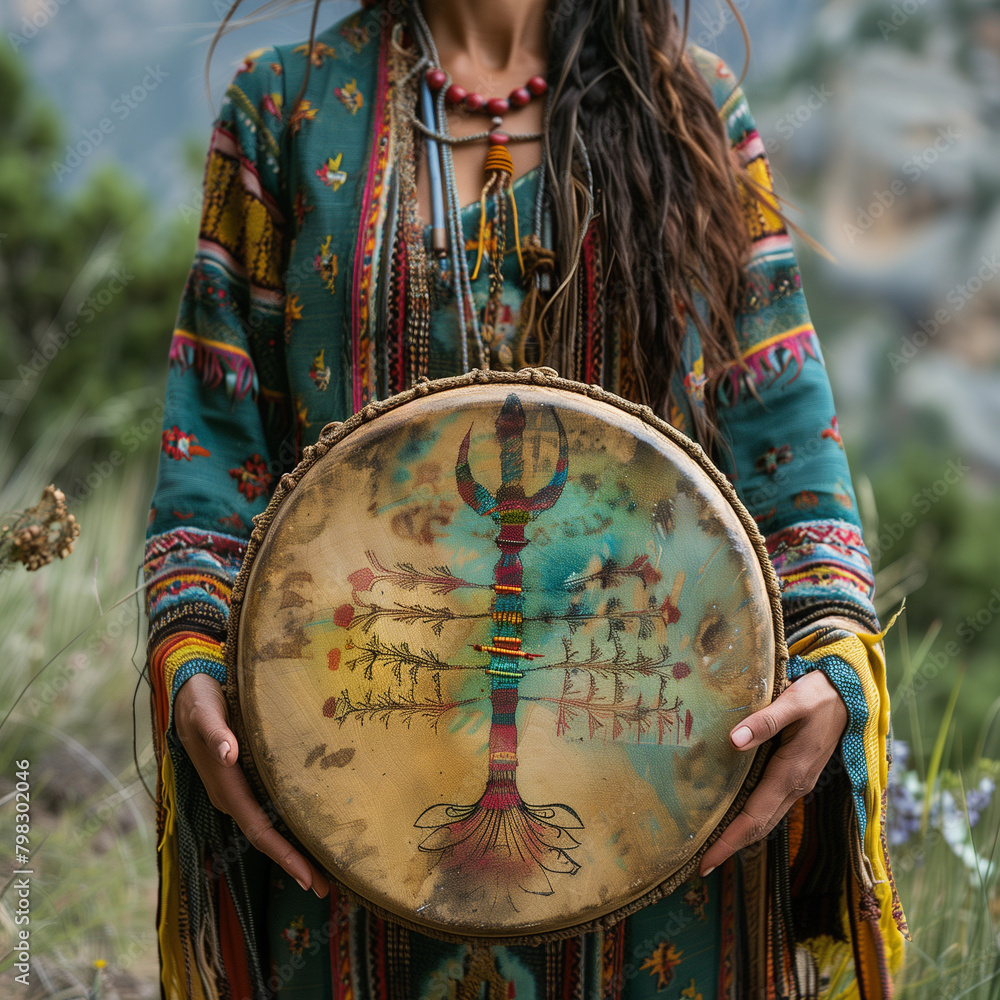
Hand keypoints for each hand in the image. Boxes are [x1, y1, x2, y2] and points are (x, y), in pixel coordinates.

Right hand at [173, 673, 329, 897]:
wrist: (186, 692)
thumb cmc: (199, 701)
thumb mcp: (205, 712)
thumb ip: (215, 733)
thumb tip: (227, 754)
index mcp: (225, 787)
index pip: (257, 828)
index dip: (283, 854)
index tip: (307, 877)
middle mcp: (230, 796)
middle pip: (265, 837)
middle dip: (294, 864)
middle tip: (327, 889)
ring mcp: (236, 792)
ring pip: (267, 828)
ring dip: (292, 851)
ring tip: (324, 871)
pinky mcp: (243, 781)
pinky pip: (267, 812)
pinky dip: (287, 830)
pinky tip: (307, 834)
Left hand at [698, 669, 847, 874]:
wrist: (850, 695)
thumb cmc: (819, 696)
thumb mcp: (792, 701)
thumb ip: (763, 721)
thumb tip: (734, 741)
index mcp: (791, 774)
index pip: (754, 818)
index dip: (729, 841)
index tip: (707, 861)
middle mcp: (796, 786)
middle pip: (759, 827)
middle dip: (731, 846)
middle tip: (701, 864)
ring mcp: (799, 784)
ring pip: (767, 819)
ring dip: (742, 836)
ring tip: (713, 846)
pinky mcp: (798, 777)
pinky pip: (772, 807)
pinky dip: (753, 820)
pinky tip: (736, 818)